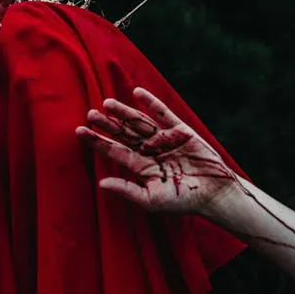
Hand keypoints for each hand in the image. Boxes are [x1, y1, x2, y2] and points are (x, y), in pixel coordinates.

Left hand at [76, 87, 238, 214]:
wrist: (215, 194)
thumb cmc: (183, 201)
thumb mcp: (151, 200)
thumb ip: (127, 190)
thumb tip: (101, 183)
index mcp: (141, 167)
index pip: (114, 151)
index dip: (97, 141)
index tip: (79, 131)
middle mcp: (150, 151)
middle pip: (124, 134)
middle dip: (108, 124)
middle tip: (90, 114)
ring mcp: (165, 139)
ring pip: (139, 122)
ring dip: (124, 112)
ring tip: (107, 103)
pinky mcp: (181, 131)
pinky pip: (163, 113)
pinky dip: (151, 102)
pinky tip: (137, 92)